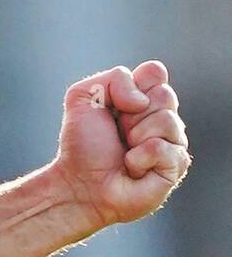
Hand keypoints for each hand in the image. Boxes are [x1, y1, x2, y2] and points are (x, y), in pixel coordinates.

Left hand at [51, 60, 191, 228]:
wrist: (80, 184)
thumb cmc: (83, 145)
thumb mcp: (83, 97)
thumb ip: (114, 78)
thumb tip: (143, 100)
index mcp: (144, 97)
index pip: (156, 72)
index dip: (134, 86)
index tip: (115, 106)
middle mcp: (163, 117)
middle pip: (165, 94)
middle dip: (131, 114)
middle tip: (119, 132)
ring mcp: (172, 141)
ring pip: (168, 121)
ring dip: (135, 136)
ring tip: (125, 151)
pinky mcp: (176, 167)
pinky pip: (164, 149)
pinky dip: (140, 158)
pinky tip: (132, 168)